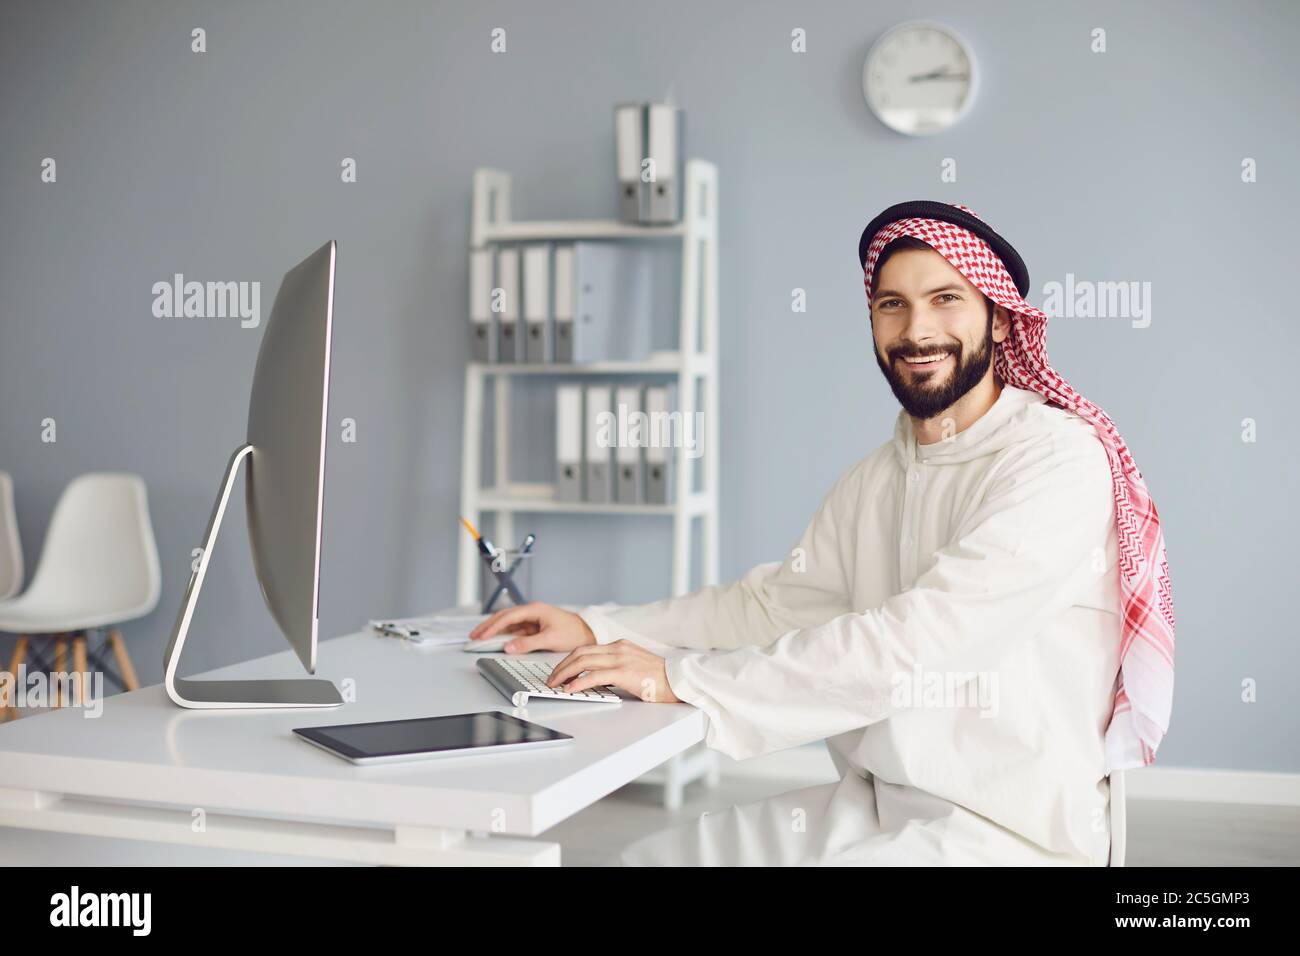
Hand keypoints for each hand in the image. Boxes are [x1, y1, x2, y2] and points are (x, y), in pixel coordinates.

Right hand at [468, 601, 596, 653]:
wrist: (587, 633)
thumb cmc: (572, 633)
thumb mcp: (550, 639)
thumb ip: (527, 643)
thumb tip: (508, 647)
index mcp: (535, 609)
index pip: (508, 616)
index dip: (493, 626)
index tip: (482, 635)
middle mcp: (531, 611)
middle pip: (504, 616)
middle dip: (488, 626)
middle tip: (474, 635)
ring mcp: (532, 618)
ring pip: (507, 622)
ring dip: (494, 629)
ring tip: (479, 637)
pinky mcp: (533, 626)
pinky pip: (514, 629)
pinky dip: (503, 634)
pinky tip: (495, 639)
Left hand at [546, 640, 680, 702]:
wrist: (678, 680)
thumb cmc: (659, 678)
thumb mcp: (634, 665)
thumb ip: (616, 667)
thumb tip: (596, 678)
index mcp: (620, 645)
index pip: (586, 649)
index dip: (568, 660)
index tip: (559, 671)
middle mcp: (618, 648)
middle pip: (580, 653)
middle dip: (561, 666)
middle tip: (551, 679)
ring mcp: (620, 658)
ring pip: (583, 661)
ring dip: (564, 673)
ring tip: (555, 684)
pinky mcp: (623, 672)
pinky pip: (594, 676)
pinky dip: (578, 682)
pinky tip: (570, 689)